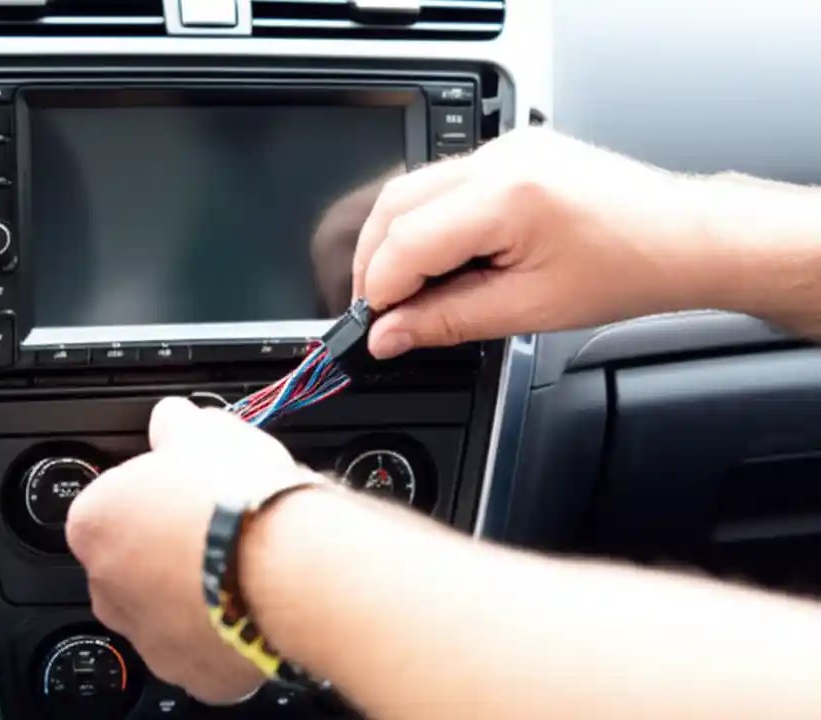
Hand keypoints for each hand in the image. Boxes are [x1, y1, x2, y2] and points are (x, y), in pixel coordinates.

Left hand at [65, 397, 308, 704]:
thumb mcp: (205, 431)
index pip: (109, 503)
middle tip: (215, 525)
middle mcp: (109, 587)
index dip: (150, 492)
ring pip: (164, 611)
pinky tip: (254, 604)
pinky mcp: (195, 674)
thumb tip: (172, 418)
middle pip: (131, 562)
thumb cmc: (243, 498)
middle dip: (166, 548)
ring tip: (242, 564)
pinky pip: (203, 650)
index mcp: (95, 522)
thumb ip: (176, 425)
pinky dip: (223, 632)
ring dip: (192, 592)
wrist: (294, 565)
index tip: (181, 488)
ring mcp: (150, 636)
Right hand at [351, 128, 730, 357]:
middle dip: (374, 263)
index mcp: (507, 196)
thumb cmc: (630, 269)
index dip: (379, 291)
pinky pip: (443, 183)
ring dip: (396, 242)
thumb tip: (388, 335)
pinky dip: (426, 223)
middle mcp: (500, 158)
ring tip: (407, 292)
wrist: (684, 238)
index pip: (405, 242)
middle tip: (379, 313)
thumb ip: (446, 321)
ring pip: (411, 190)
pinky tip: (439, 261)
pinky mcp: (512, 152)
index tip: (374, 328)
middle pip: (394, 206)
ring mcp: (505, 147)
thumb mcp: (529, 310)